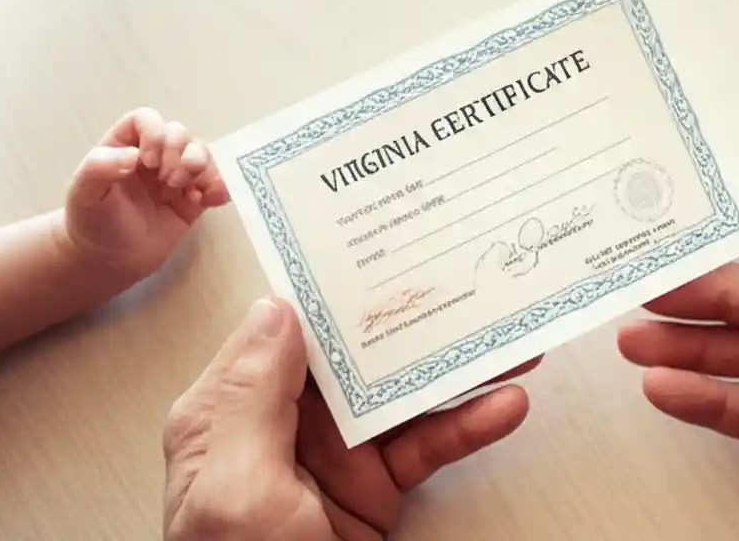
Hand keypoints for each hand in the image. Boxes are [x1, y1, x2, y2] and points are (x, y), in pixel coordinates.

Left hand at [64, 108, 229, 282]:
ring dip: (201, 167)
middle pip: (179, 133)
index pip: (146, 119)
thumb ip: (98, 168)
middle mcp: (153, 155)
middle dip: (180, 154)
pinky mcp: (194, 199)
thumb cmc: (92, 222)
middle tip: (168, 182)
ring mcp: (175, 176)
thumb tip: (133, 156)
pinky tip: (211, 200)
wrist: (109, 260)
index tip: (147, 163)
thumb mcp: (84, 194)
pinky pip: (216, 182)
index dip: (154, 134)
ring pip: (201, 153)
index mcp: (124, 146)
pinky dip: (220, 186)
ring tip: (188, 192)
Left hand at [163, 298, 535, 539]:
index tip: (377, 246)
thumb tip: (275, 310)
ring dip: (457, 366)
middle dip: (411, 318)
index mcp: (228, 413)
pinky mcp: (375, 492)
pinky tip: (505, 404)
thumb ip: (251, 396)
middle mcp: (280, 426)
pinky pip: (428, 446)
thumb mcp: (234, 488)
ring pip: (401, 394)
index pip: (282, 330)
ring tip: (510, 335)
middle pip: (353, 354)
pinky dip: (468, 425)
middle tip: (466, 277)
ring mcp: (333, 458)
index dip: (328, 288)